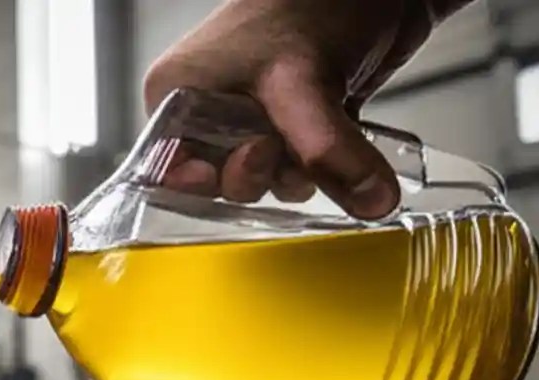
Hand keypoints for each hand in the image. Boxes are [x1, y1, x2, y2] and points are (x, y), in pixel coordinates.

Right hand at [145, 0, 471, 218]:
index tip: (232, 173)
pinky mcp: (297, 119)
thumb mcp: (302, 84)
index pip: (168, 166)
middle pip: (221, 179)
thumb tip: (369, 200)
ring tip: (318, 153)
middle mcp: (210, 108)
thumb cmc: (309, 3)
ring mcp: (255, 114)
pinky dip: (325, 170)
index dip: (201, 182)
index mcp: (179, 94)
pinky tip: (340, 156)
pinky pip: (302, 166)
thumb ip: (326, 150)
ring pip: (267, 177)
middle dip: (258, 177)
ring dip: (297, 178)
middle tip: (279, 153)